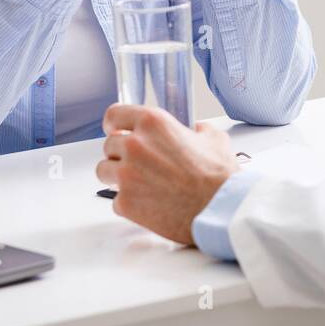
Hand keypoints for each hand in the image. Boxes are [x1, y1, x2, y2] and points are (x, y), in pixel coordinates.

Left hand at [96, 105, 239, 245]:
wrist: (220, 210)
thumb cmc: (218, 176)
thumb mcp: (215, 139)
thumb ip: (199, 130)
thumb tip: (197, 131)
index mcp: (153, 123)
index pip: (114, 115)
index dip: (115, 124)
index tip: (116, 130)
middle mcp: (135, 145)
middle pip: (108, 145)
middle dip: (121, 154)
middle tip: (140, 163)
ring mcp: (126, 175)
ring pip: (104, 170)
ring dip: (118, 176)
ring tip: (140, 183)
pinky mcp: (125, 203)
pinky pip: (115, 199)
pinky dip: (129, 202)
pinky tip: (149, 202)